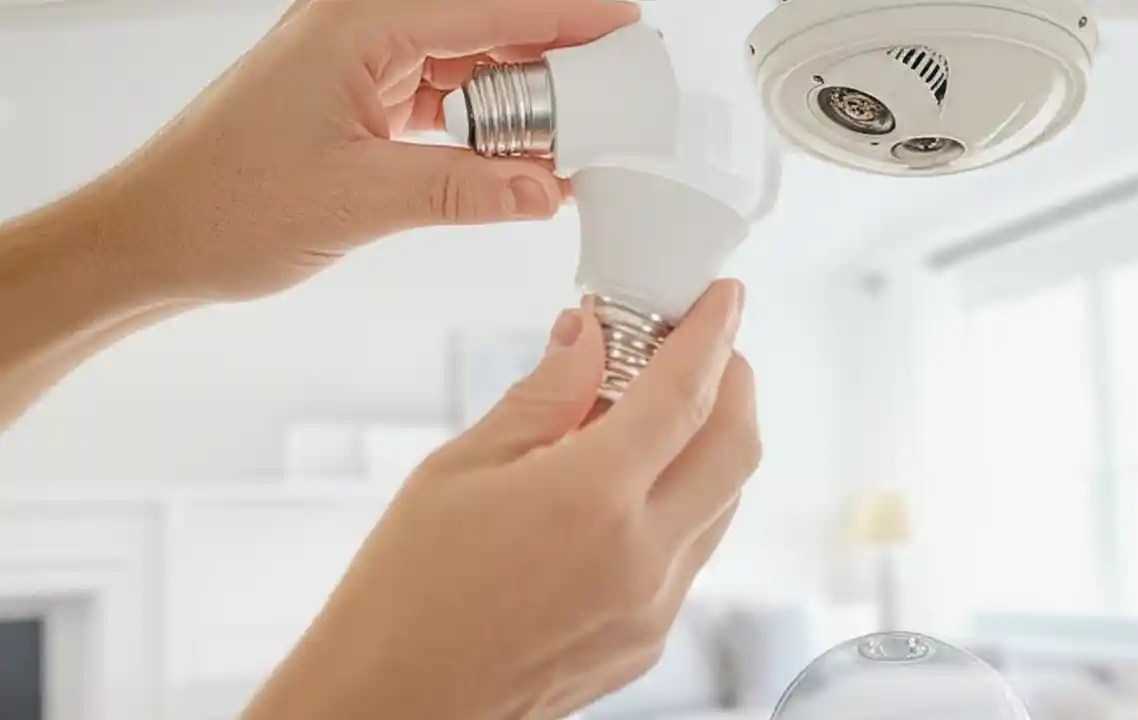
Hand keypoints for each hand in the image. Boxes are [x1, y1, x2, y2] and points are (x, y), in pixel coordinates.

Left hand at [110, 0, 638, 300]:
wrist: (153, 240)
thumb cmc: (221, 206)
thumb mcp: (359, 200)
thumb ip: (465, 188)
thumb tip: (548, 188)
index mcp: (355, 25)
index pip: (487, 6)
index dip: (566, 15)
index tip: (626, 26)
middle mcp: (358, 30)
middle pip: (484, 27)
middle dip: (554, 63)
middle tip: (614, 100)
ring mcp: (356, 65)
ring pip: (468, 66)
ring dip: (521, 103)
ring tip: (575, 140)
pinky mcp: (357, 102)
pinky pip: (443, 101)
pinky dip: (485, 129)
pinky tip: (520, 159)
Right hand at [241, 281, 759, 719]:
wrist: (393, 705)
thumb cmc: (406, 596)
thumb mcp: (460, 469)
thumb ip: (542, 397)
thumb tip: (588, 339)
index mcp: (590, 501)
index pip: (686, 394)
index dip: (713, 333)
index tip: (721, 299)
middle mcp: (641, 558)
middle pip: (736, 446)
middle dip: (733, 382)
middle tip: (698, 348)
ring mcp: (653, 608)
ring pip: (722, 499)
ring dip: (709, 442)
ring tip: (652, 412)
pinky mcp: (647, 641)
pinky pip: (693, 551)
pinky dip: (681, 500)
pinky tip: (627, 485)